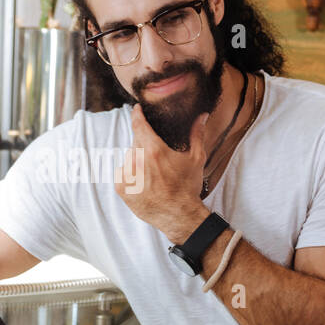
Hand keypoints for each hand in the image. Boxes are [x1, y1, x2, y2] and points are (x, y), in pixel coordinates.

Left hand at [115, 104, 211, 243]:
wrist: (179, 215)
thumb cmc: (187, 187)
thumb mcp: (196, 159)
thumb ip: (197, 134)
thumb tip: (202, 116)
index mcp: (154, 150)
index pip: (139, 125)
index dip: (137, 114)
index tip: (136, 110)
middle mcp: (137, 161)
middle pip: (136, 142)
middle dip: (145, 145)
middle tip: (158, 158)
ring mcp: (127, 175)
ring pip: (129, 158)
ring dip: (137, 161)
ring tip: (153, 174)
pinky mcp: (121, 188)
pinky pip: (122, 173)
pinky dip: (129, 175)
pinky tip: (143, 182)